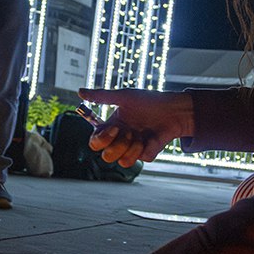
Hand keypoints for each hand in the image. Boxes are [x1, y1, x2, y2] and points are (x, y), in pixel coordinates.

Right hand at [78, 88, 195, 166]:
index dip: (100, 139)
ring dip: (130, 148)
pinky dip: (145, 147)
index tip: (114, 128)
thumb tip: (79, 91)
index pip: (95, 143)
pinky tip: (152, 136)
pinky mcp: (147, 154)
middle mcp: (120, 140)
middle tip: (129, 132)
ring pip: (121, 162)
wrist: (174, 109)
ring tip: (140, 135)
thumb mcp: (124, 97)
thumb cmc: (149, 101)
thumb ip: (102, 96)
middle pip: (106, 156)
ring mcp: (133, 149)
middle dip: (116, 145)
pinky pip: (141, 158)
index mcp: (112, 128)